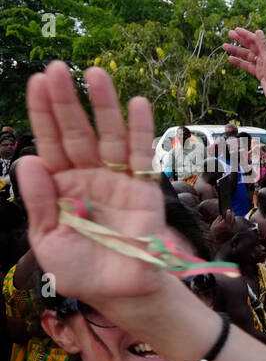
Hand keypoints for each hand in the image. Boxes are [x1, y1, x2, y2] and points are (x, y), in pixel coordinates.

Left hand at [18, 63, 169, 307]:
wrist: (121, 292)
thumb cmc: (82, 270)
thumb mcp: (47, 239)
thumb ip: (37, 201)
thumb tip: (27, 161)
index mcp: (59, 186)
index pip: (48, 141)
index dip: (43, 112)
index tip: (38, 81)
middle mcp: (87, 176)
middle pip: (75, 130)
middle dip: (67, 99)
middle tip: (59, 68)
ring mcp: (117, 179)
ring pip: (108, 134)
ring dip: (103, 104)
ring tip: (97, 74)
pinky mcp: (144, 188)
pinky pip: (141, 154)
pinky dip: (140, 129)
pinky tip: (136, 103)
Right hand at [223, 28, 265, 110]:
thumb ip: (264, 46)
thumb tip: (259, 31)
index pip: (257, 40)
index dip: (246, 34)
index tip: (236, 30)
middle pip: (251, 46)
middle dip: (240, 40)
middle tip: (229, 34)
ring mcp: (262, 65)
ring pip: (247, 56)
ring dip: (236, 51)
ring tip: (224, 46)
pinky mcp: (259, 73)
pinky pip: (247, 66)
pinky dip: (239, 62)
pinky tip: (230, 59)